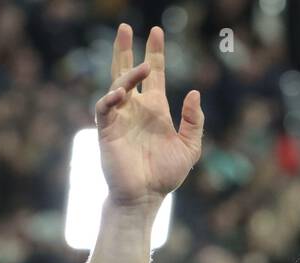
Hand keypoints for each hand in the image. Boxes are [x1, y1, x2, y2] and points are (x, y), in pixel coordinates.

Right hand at [95, 24, 203, 208]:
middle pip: (128, 71)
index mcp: (155, 110)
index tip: (156, 32)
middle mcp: (136, 109)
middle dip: (126, 50)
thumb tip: (194, 93)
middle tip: (126, 28)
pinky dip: (111, 98)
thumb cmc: (165, 175)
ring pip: (117, 85)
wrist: (145, 197)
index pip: (154, 75)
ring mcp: (120, 118)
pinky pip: (104, 108)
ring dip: (128, 74)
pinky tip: (121, 93)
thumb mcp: (190, 147)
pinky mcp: (107, 130)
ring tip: (141, 68)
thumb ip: (194, 121)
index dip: (155, 54)